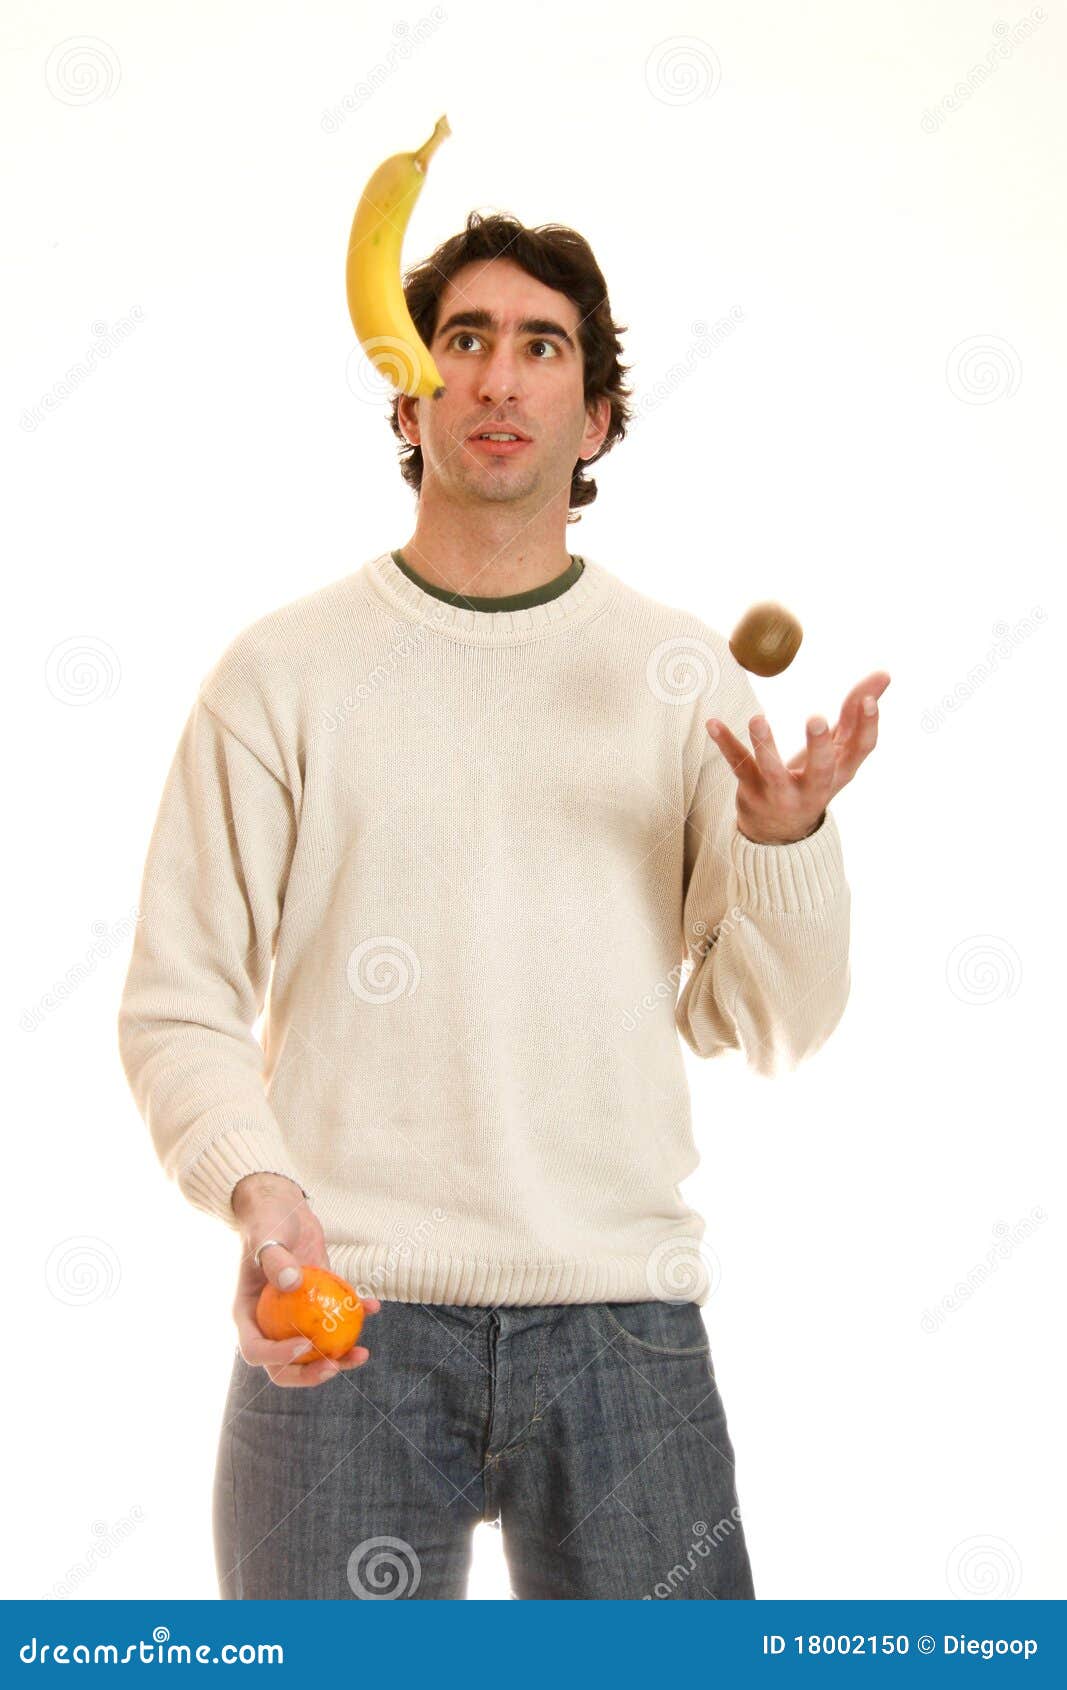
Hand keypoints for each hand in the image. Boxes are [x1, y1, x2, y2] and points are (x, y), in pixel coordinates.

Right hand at [231, 1172, 380, 1388]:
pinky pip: (335, 1318)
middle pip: (284, 1365)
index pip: (256, 1350)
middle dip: (308, 1374)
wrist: (283, 1207)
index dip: (278, 1357)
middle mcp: (269, 1322)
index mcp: (248, 1314)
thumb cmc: (267, 1220)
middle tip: (333, 1367)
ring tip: (362, 1355)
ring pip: (313, 1350)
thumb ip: (274, 1259)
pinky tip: (373, 1308)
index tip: (305, 1345)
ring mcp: (294, 1315)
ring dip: (338, 1358)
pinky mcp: (316, 1302)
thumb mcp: (266, 1235)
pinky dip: (355, 1316)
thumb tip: (291, 1283)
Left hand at [706, 670, 890, 844]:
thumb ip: (856, 713)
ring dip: (764, 745)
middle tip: (817, 720)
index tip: (868, 699)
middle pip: (820, 769)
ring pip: (772, 771)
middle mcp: (813, 787)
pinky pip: (738, 765)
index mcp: (840, 773)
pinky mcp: (751, 792)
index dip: (868, 726)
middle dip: (819, 746)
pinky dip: (725, 743)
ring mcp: (780, 793)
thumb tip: (885, 674)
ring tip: (757, 719)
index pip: (861, 750)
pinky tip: (712, 722)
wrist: (780, 834)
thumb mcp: (838, 752)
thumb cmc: (813, 778)